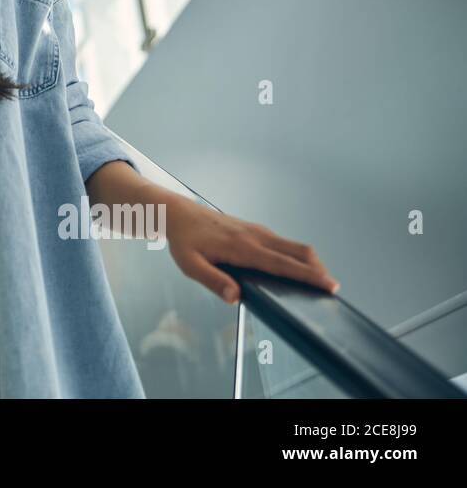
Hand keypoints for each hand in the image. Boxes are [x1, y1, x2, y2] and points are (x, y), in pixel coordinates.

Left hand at [165, 200, 339, 304]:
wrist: (178, 213)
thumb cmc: (184, 240)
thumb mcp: (190, 265)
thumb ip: (212, 281)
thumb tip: (235, 297)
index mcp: (242, 247)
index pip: (283, 264)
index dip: (309, 275)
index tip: (329, 284)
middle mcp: (254, 237)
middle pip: (298, 251)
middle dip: (318, 269)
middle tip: (332, 287)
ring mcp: (256, 231)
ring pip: (292, 246)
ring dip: (309, 262)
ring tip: (319, 281)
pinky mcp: (255, 230)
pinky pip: (282, 243)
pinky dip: (296, 256)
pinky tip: (296, 269)